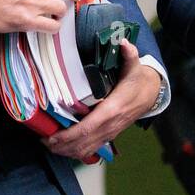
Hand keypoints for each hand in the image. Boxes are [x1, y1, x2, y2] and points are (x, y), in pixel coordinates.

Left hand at [42, 40, 159, 160]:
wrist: (150, 94)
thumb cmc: (138, 82)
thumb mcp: (135, 67)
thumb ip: (129, 55)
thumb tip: (123, 43)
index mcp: (112, 109)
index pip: (88, 128)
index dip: (69, 135)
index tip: (52, 137)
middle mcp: (110, 125)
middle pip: (83, 143)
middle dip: (62, 146)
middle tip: (43, 141)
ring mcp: (110, 132)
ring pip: (86, 149)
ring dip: (67, 151)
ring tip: (50, 146)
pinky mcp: (109, 135)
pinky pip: (92, 149)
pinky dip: (77, 151)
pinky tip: (65, 148)